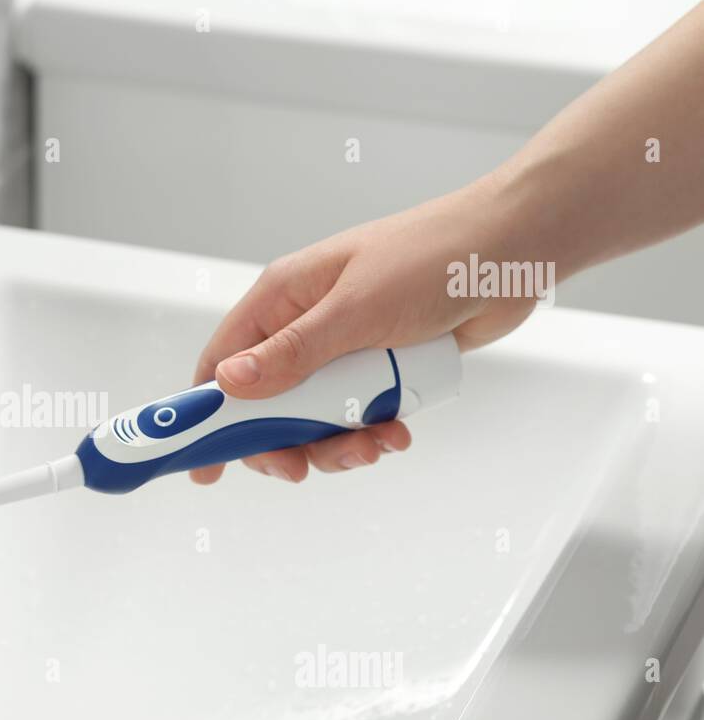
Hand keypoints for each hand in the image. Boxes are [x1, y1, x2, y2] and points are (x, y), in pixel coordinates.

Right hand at [191, 178, 537, 484]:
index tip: (203, 464)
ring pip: (315, 418)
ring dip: (336, 443)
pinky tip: (397, 433)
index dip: (206, 413)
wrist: (515, 250)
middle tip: (301, 469)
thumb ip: (293, 352)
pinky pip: (359, 414)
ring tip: (372, 446)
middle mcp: (306, 324)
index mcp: (283, 298)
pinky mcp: (381, 366)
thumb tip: (229, 383)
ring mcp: (344, 348)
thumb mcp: (355, 310)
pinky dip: (372, 432)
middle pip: (267, 404)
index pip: (222, 362)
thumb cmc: (434, 258)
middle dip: (284, 442)